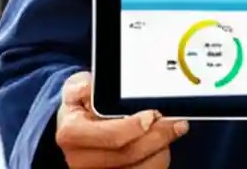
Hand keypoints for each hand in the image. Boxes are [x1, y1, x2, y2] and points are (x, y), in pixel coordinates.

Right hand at [55, 71, 189, 167]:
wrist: (76, 126)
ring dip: (161, 149)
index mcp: (72, 135)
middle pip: (130, 155)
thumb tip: (90, 87)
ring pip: (142, 168)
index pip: (111, 136)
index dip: (135, 127)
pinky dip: (158, 159)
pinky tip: (162, 145)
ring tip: (170, 131)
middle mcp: (82, 161)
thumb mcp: (76, 88)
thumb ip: (82, 85)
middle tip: (174, 122)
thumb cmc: (81, 106)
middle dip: (157, 137)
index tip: (153, 115)